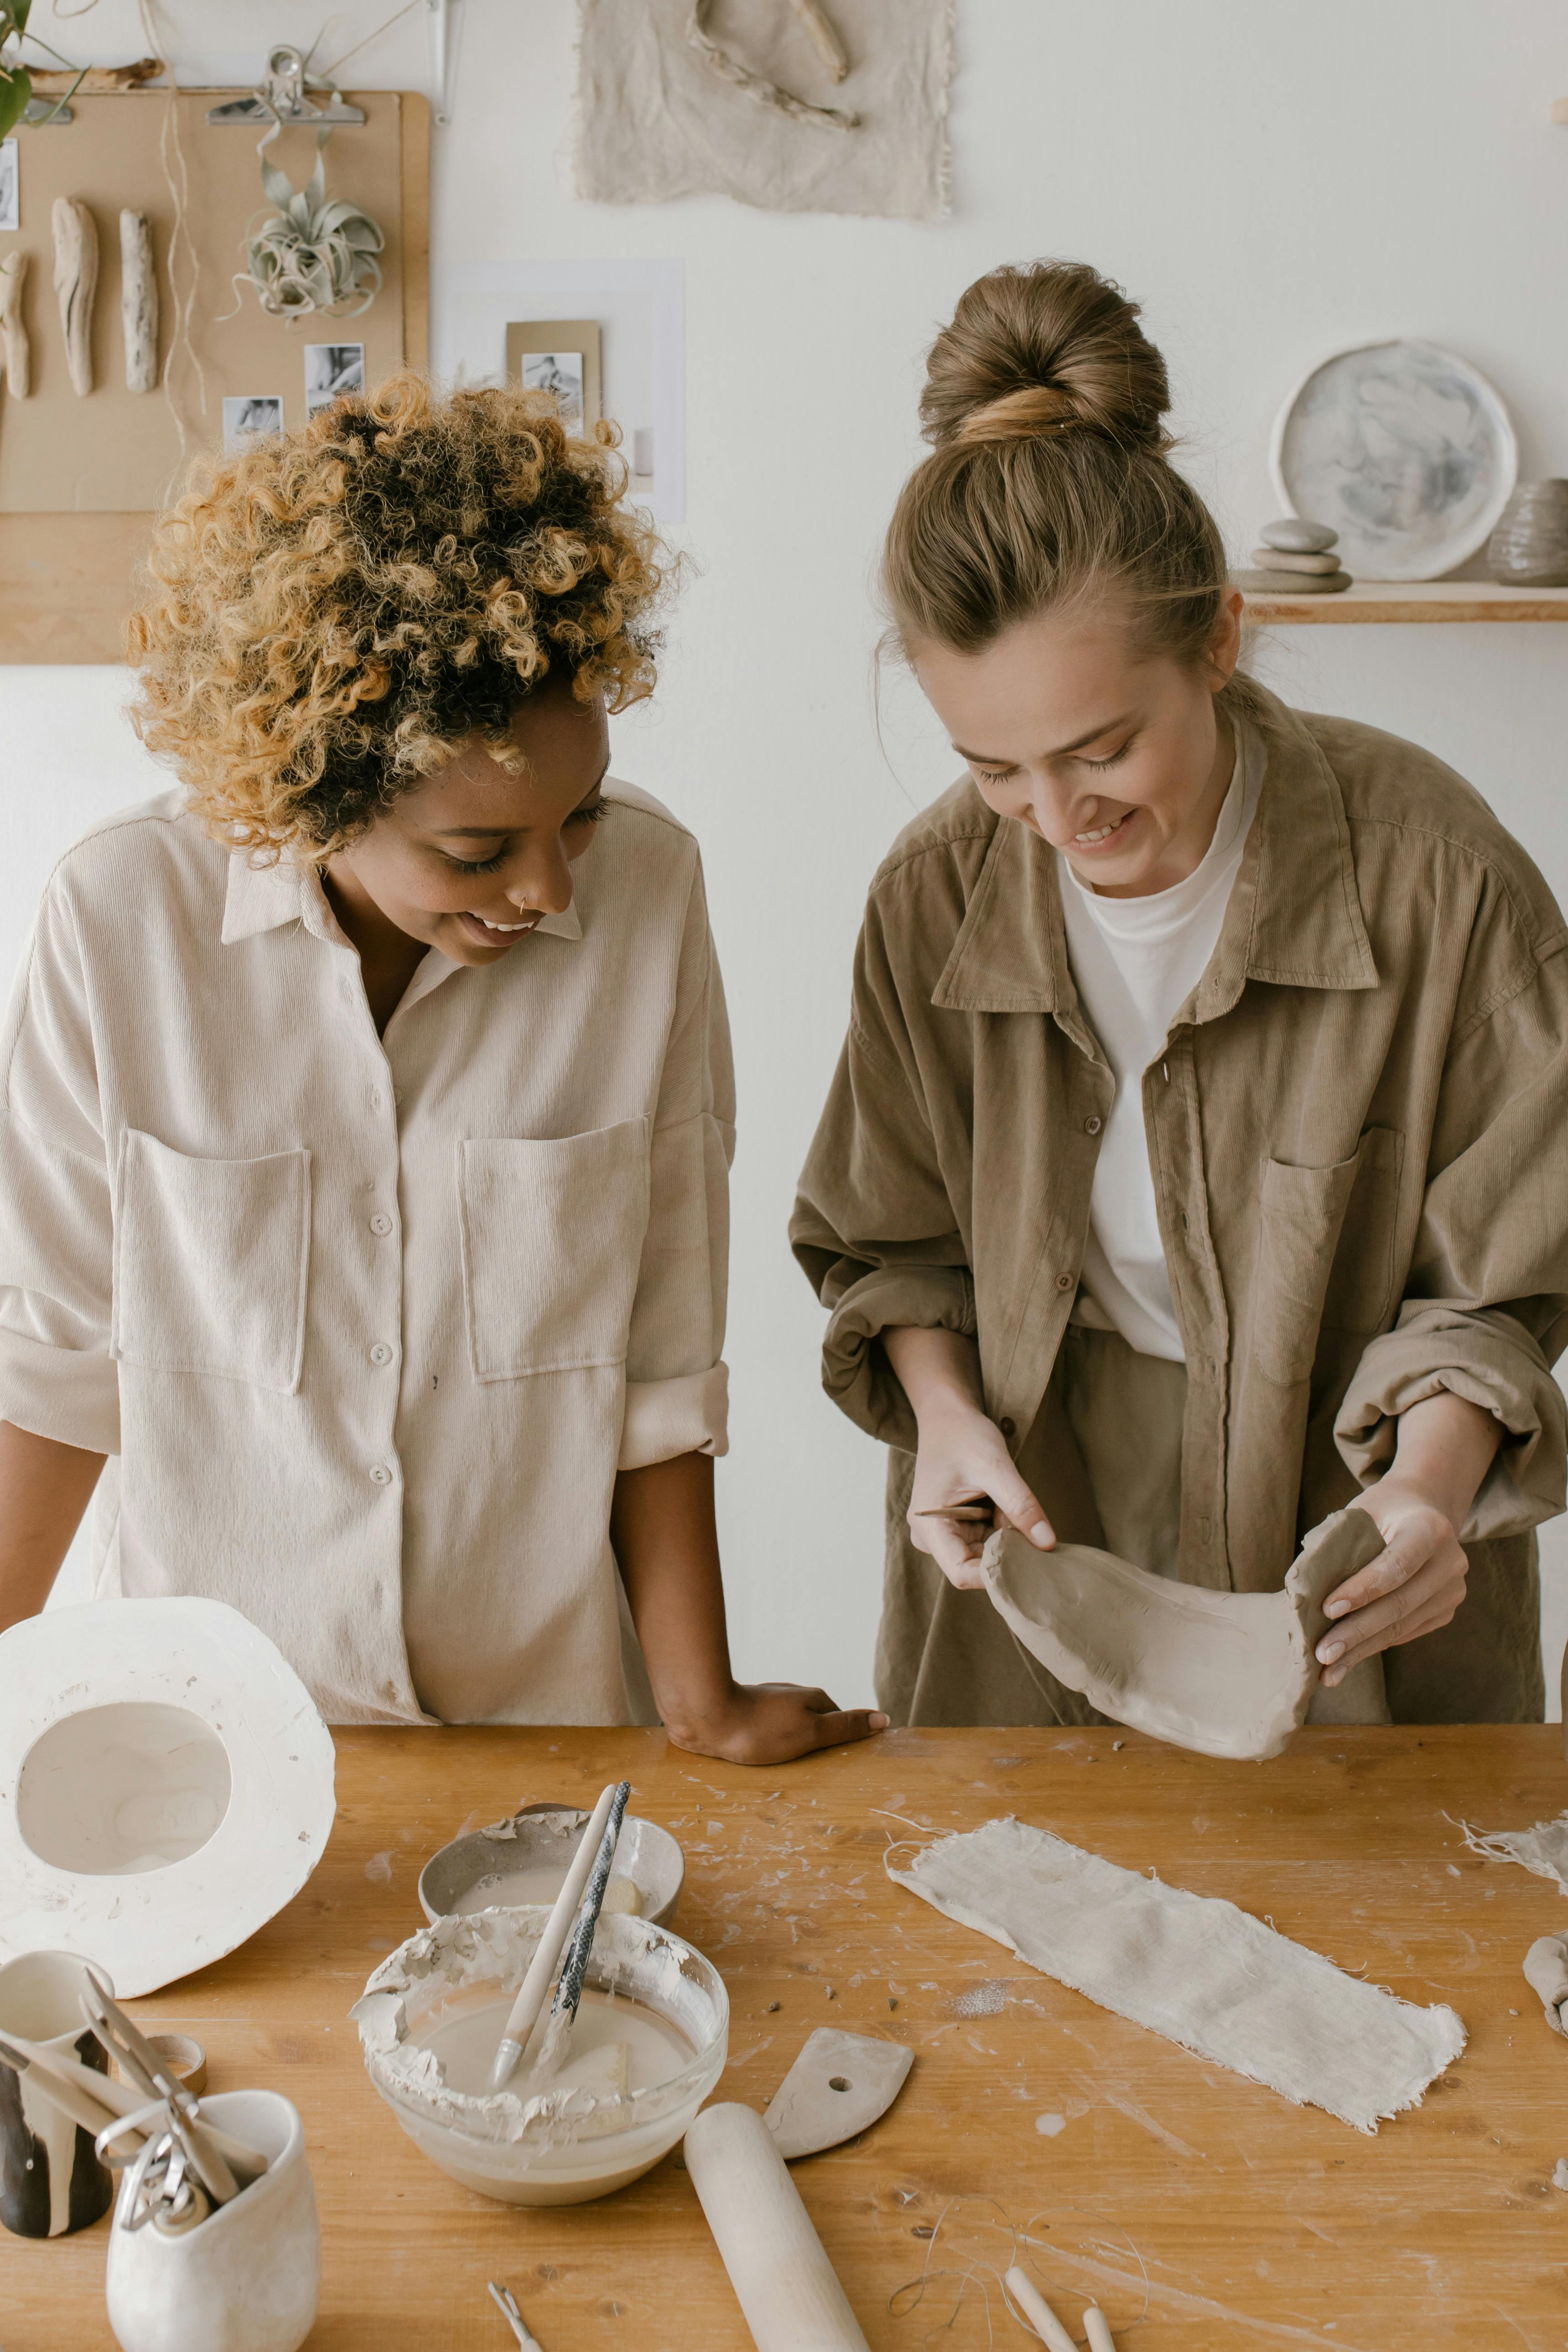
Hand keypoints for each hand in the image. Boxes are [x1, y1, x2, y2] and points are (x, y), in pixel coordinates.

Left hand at [662, 1682, 887, 1765]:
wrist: (705, 1716)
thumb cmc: (760, 1728)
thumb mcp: (810, 1732)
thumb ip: (844, 1727)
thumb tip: (883, 1718)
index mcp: (813, 1698)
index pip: (840, 1720)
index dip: (845, 1739)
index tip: (844, 1763)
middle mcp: (792, 1695)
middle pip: (815, 1721)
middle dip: (818, 1742)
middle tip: (815, 1770)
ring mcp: (767, 1702)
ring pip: (790, 1725)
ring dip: (792, 1743)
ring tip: (787, 1766)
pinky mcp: (744, 1712)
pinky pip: (766, 1730)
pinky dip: (770, 1742)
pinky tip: (761, 1755)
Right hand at [907, 1397, 1053, 1591]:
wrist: (948, 1416)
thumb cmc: (963, 1436)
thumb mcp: (995, 1468)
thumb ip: (1021, 1505)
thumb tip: (1048, 1543)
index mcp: (929, 1526)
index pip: (962, 1573)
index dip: (997, 1574)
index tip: (1030, 1562)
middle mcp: (931, 1536)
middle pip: (975, 1566)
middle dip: (1008, 1555)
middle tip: (1035, 1535)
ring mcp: (943, 1532)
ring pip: (984, 1554)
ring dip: (1007, 1541)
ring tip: (1018, 1513)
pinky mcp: (956, 1526)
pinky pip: (985, 1541)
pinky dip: (1004, 1531)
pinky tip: (1011, 1512)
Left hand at [1315, 1484, 1468, 1686]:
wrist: (1424, 1509)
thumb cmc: (1382, 1510)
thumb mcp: (1361, 1512)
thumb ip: (1340, 1544)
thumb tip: (1304, 1592)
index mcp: (1429, 1528)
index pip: (1395, 1566)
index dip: (1361, 1590)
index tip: (1327, 1609)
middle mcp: (1450, 1561)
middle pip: (1399, 1604)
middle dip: (1357, 1632)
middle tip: (1322, 1653)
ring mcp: (1452, 1590)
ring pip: (1403, 1626)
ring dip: (1362, 1649)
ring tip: (1329, 1668)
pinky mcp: (1446, 1610)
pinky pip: (1407, 1633)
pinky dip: (1375, 1646)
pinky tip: (1348, 1660)